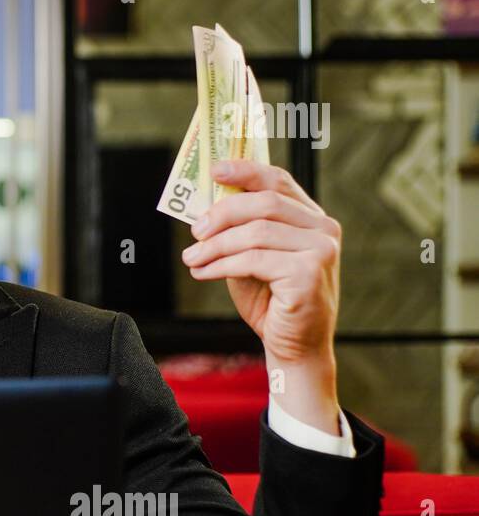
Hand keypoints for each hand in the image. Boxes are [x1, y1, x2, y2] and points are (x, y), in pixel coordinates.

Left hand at [181, 160, 343, 433]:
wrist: (293, 345)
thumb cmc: (271, 300)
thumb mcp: (250, 257)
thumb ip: (238, 231)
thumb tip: (204, 209)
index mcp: (311, 219)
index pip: (278, 181)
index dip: (245, 170)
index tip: (215, 170)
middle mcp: (323, 229)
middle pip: (264, 204)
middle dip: (222, 214)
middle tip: (194, 230)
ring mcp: (321, 250)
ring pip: (256, 233)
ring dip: (215, 246)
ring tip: (192, 258)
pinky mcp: (309, 273)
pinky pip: (254, 260)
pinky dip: (221, 265)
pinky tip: (203, 272)